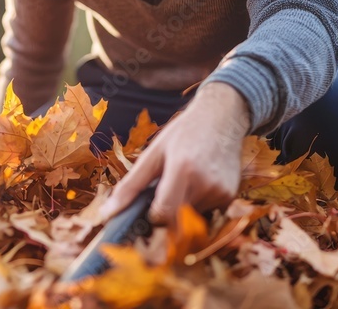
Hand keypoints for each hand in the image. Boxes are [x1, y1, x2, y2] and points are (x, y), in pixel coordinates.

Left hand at [100, 82, 251, 224]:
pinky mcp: (230, 195)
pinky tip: (199, 181)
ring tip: (185, 180)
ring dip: (183, 207)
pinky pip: (207, 212)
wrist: (221, 117)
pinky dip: (198, 203)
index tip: (149, 207)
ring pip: (191, 218)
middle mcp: (205, 183)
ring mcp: (221, 191)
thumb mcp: (153, 154)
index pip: (163, 213)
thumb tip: (107, 213)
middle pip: (177, 219)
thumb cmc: (183, 133)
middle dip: (167, 212)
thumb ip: (131, 185)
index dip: (153, 215)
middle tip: (165, 190)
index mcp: (182, 169)